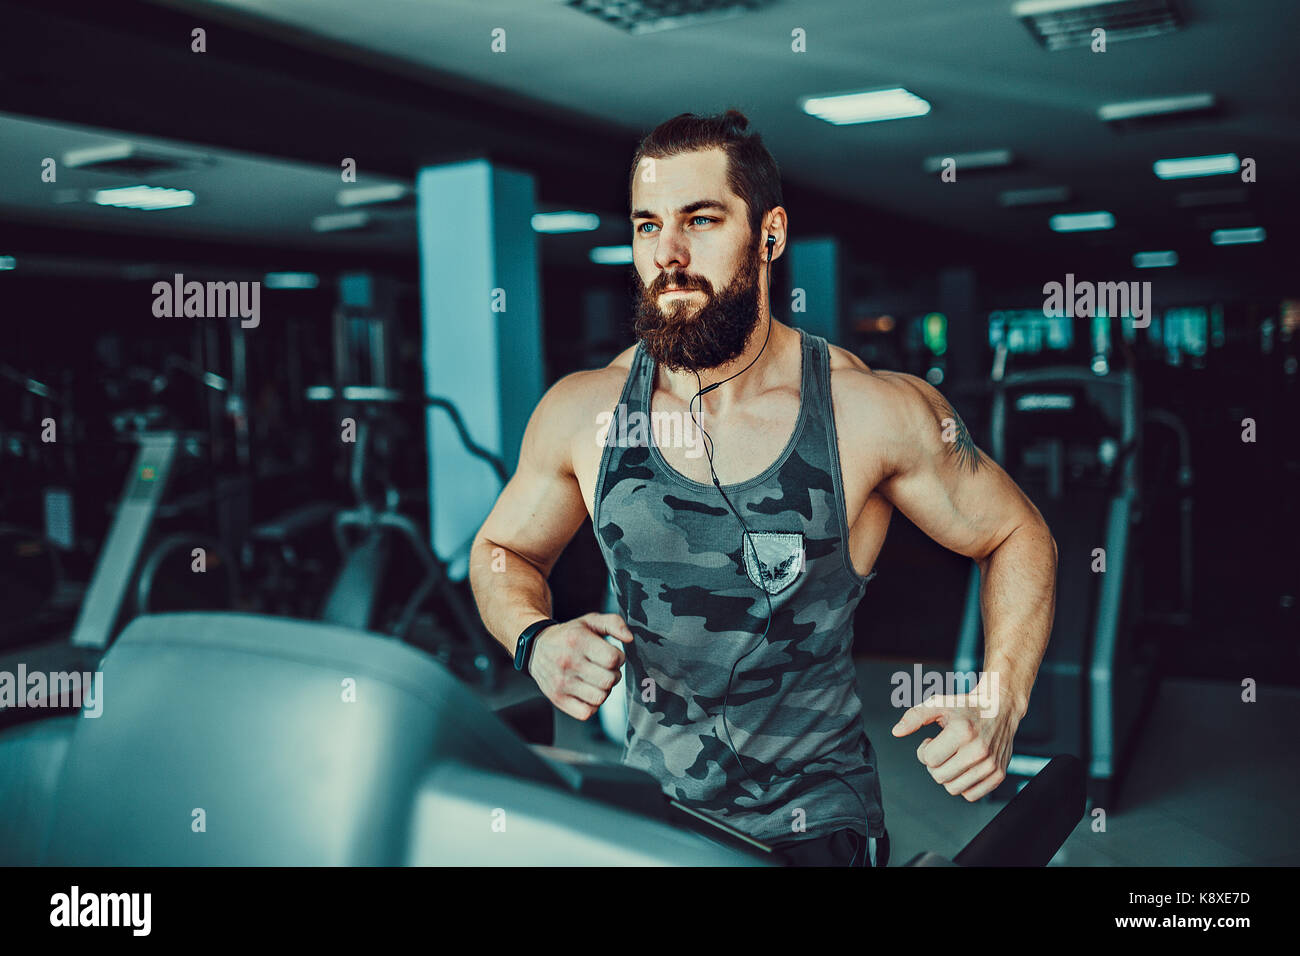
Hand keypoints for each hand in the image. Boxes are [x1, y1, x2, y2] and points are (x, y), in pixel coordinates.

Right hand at [528, 612, 633, 720]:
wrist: (535, 648)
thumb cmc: (568, 635)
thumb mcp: (590, 621)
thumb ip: (614, 623)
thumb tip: (629, 638)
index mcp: (578, 640)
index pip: (613, 659)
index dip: (619, 658)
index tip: (612, 656)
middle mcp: (568, 662)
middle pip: (609, 680)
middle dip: (614, 675)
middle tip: (605, 669)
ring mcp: (561, 683)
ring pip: (600, 698)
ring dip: (604, 690)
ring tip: (597, 680)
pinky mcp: (557, 698)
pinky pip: (587, 712)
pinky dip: (592, 705)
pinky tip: (588, 692)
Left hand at [890, 678, 1021, 800]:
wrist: (1000, 707)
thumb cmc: (966, 706)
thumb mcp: (938, 704)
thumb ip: (914, 717)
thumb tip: (896, 732)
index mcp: (963, 731)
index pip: (929, 759)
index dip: (924, 751)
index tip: (931, 741)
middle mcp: (979, 749)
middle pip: (939, 777)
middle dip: (934, 764)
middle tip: (942, 749)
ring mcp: (991, 764)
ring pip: (953, 789)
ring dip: (948, 775)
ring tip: (954, 757)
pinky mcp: (998, 775)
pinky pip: (971, 796)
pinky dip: (964, 785)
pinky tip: (965, 767)